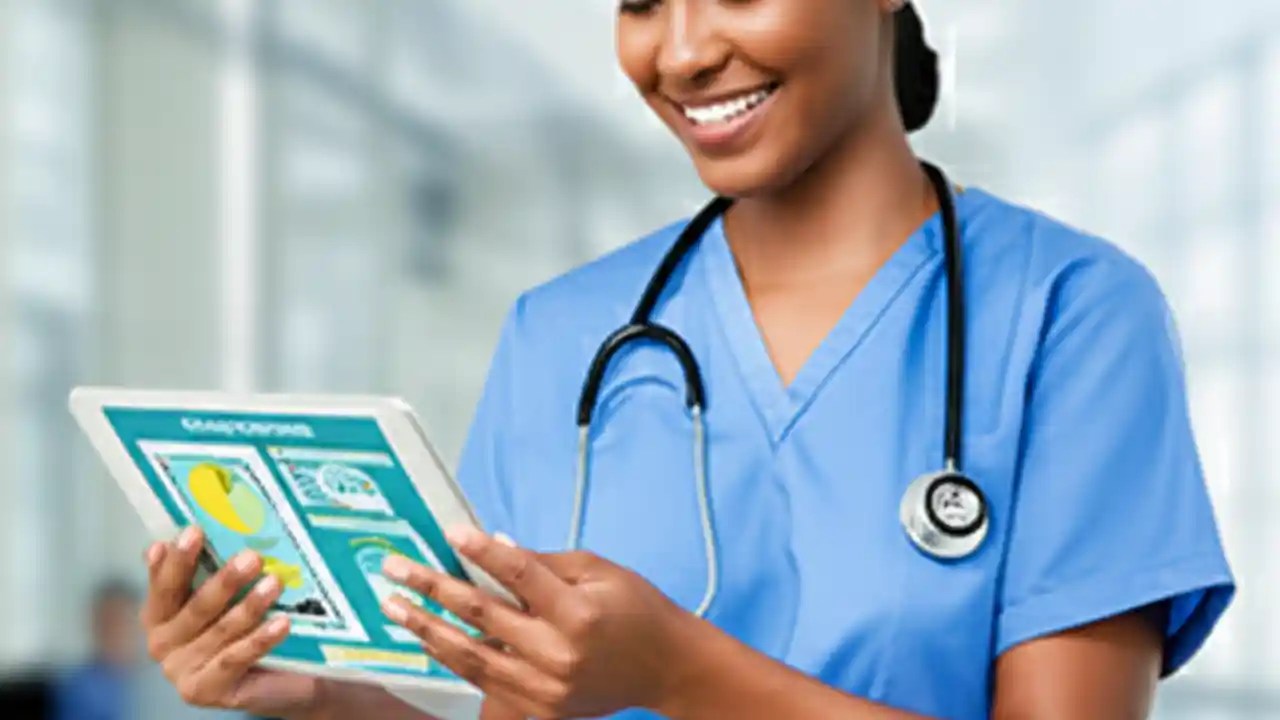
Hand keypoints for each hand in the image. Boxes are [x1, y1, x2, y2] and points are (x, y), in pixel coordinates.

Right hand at [141, 526, 322, 716]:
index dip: (177, 560)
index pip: (164, 584)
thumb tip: (196, 532)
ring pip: (220, 631)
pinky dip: (260, 639)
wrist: (278, 677)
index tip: (194, 532)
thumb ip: (207, 568)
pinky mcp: (205, 691)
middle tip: (251, 556)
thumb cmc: (247, 627)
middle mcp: (162, 644)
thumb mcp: (228, 595)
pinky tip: (282, 623)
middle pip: (195, 607)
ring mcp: (181, 671)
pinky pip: (236, 658)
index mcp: (158, 615)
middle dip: (224, 580)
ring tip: (275, 583)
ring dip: (249, 606)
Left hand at [380, 528, 697, 718]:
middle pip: (481, 614)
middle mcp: (559, 653)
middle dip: (431, 586)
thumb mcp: (600, 570)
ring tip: (394, 605)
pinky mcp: (541, 708)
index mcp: (578, 612)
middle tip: (395, 567)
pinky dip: (453, 657)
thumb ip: (545, 562)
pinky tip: (428, 638)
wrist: (665, 667)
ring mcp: (546, 687)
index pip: (518, 574)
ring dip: (426, 627)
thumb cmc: (636, 610)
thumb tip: (493, 546)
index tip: (448, 532)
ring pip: (471, 653)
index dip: (480, 552)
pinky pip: (485, 680)